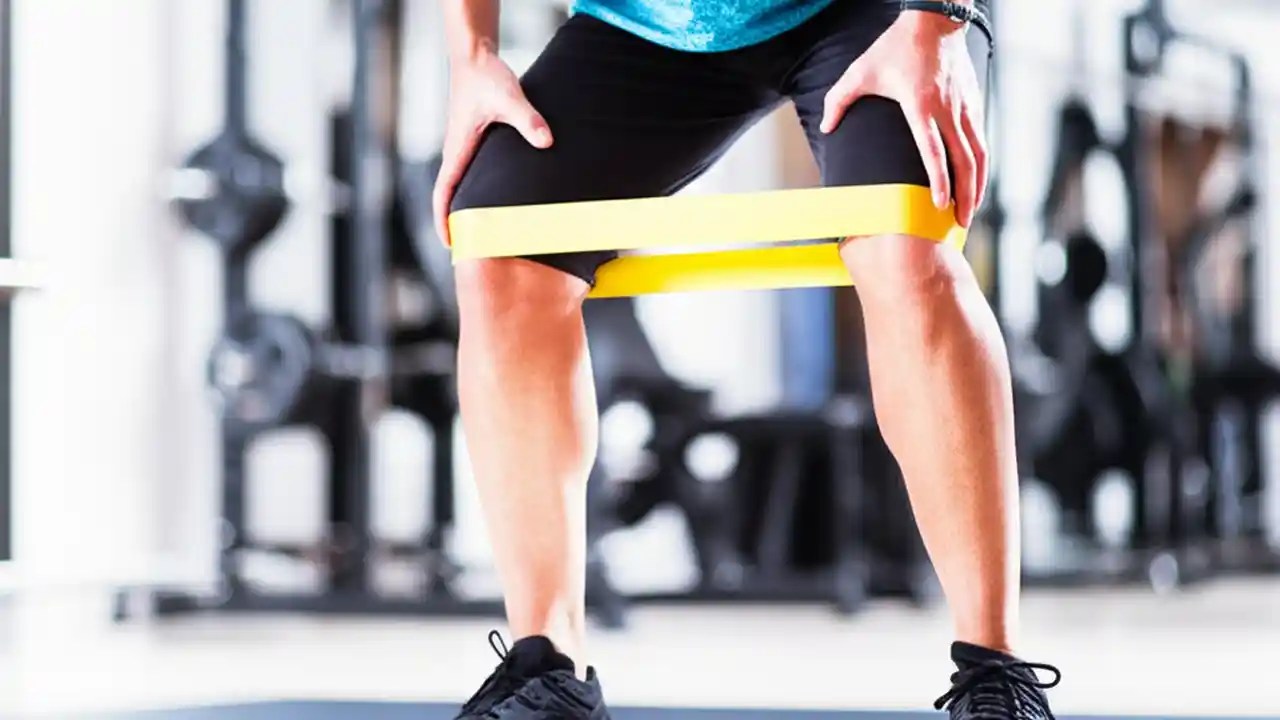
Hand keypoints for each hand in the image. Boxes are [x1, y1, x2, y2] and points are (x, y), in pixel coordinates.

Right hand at [432, 47, 553, 244]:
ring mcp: (465, 150)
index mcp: (458, 149)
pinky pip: (474, 177)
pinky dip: (481, 195)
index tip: (450, 244)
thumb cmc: (486, 77)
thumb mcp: (510, 97)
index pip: (443, 193)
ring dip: (470, 212)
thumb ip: (529, 120)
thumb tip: (546, 141)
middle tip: (475, 254)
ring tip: (489, 237)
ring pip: (463, 189)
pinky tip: (500, 205)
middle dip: (459, 226)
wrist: (476, 57)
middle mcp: (458, 153)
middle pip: (452, 199)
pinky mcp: (475, 144)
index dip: (443, 220)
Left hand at [821, 11, 987, 226]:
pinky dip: (981, 165)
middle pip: (964, 160)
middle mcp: (947, 108)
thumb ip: (839, 101)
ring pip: (979, 153)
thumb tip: (826, 128)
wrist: (934, 21)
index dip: (937, 180)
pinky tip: (976, 182)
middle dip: (965, 195)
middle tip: (960, 222)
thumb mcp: (860, 72)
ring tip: (972, 210)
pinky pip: (981, 140)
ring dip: (978, 185)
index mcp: (920, 104)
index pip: (932, 150)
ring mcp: (965, 106)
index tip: (939, 204)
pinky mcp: (974, 103)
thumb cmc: (896, 47)